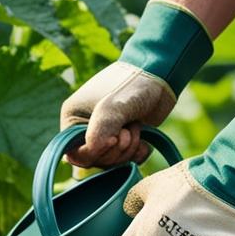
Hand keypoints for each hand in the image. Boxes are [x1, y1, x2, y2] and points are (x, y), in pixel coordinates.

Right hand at [60, 62, 174, 167]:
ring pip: (111, 162)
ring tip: (137, 127)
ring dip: (128, 150)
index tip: (113, 139)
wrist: (161, 74)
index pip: (74, 152)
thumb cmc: (132, 84)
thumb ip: (101, 130)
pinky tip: (145, 141)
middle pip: (94, 160)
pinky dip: (138, 154)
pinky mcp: (125, 139)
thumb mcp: (113, 106)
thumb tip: (94, 151)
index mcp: (73, 118)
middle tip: (129, 129)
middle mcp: (86, 129)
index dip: (94, 152)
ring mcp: (106, 135)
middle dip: (115, 150)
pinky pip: (127, 160)